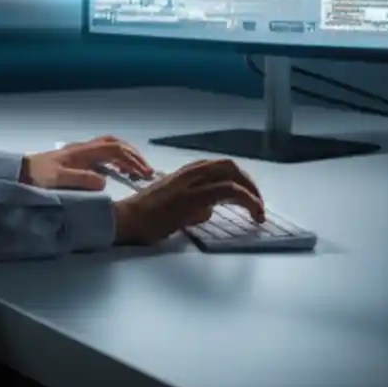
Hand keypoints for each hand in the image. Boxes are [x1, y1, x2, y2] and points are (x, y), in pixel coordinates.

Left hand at [20, 136, 154, 190]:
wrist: (16, 174)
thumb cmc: (35, 177)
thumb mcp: (57, 180)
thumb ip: (80, 179)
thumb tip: (105, 181)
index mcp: (81, 152)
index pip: (114, 149)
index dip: (132, 160)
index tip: (144, 173)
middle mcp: (82, 149)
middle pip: (114, 144)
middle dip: (133, 155)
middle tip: (147, 170)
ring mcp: (78, 153)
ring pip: (108, 146)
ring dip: (125, 156)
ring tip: (137, 170)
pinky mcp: (74, 159)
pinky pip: (101, 154)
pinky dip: (115, 159)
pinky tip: (116, 172)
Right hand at [112, 158, 264, 244]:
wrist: (127, 220)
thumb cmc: (145, 217)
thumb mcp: (175, 208)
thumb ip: (194, 207)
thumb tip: (209, 211)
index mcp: (185, 173)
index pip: (219, 167)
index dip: (239, 179)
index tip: (248, 197)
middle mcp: (190, 173)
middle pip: (230, 166)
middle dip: (249, 183)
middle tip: (258, 203)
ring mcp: (193, 183)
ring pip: (233, 176)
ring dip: (252, 193)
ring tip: (259, 212)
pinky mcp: (195, 196)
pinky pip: (230, 191)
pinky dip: (248, 200)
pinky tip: (254, 214)